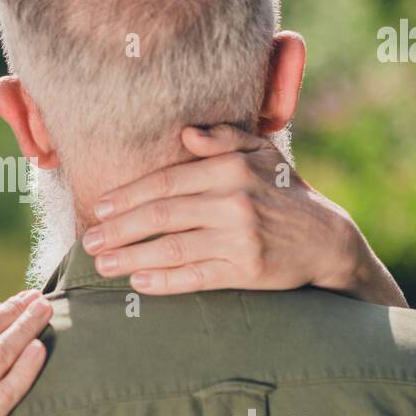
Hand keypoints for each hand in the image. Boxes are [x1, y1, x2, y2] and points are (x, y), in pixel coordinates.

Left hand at [80, 124, 405, 305]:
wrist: (325, 238)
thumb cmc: (282, 191)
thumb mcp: (261, 153)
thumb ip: (223, 139)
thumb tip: (186, 132)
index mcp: (230, 169)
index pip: (165, 181)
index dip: (127, 196)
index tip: (100, 208)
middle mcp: (233, 201)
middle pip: (160, 216)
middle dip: (118, 230)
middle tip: (89, 241)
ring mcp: (240, 238)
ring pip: (172, 249)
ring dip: (131, 258)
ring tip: (103, 265)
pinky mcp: (247, 270)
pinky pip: (196, 276)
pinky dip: (164, 282)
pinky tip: (139, 283)